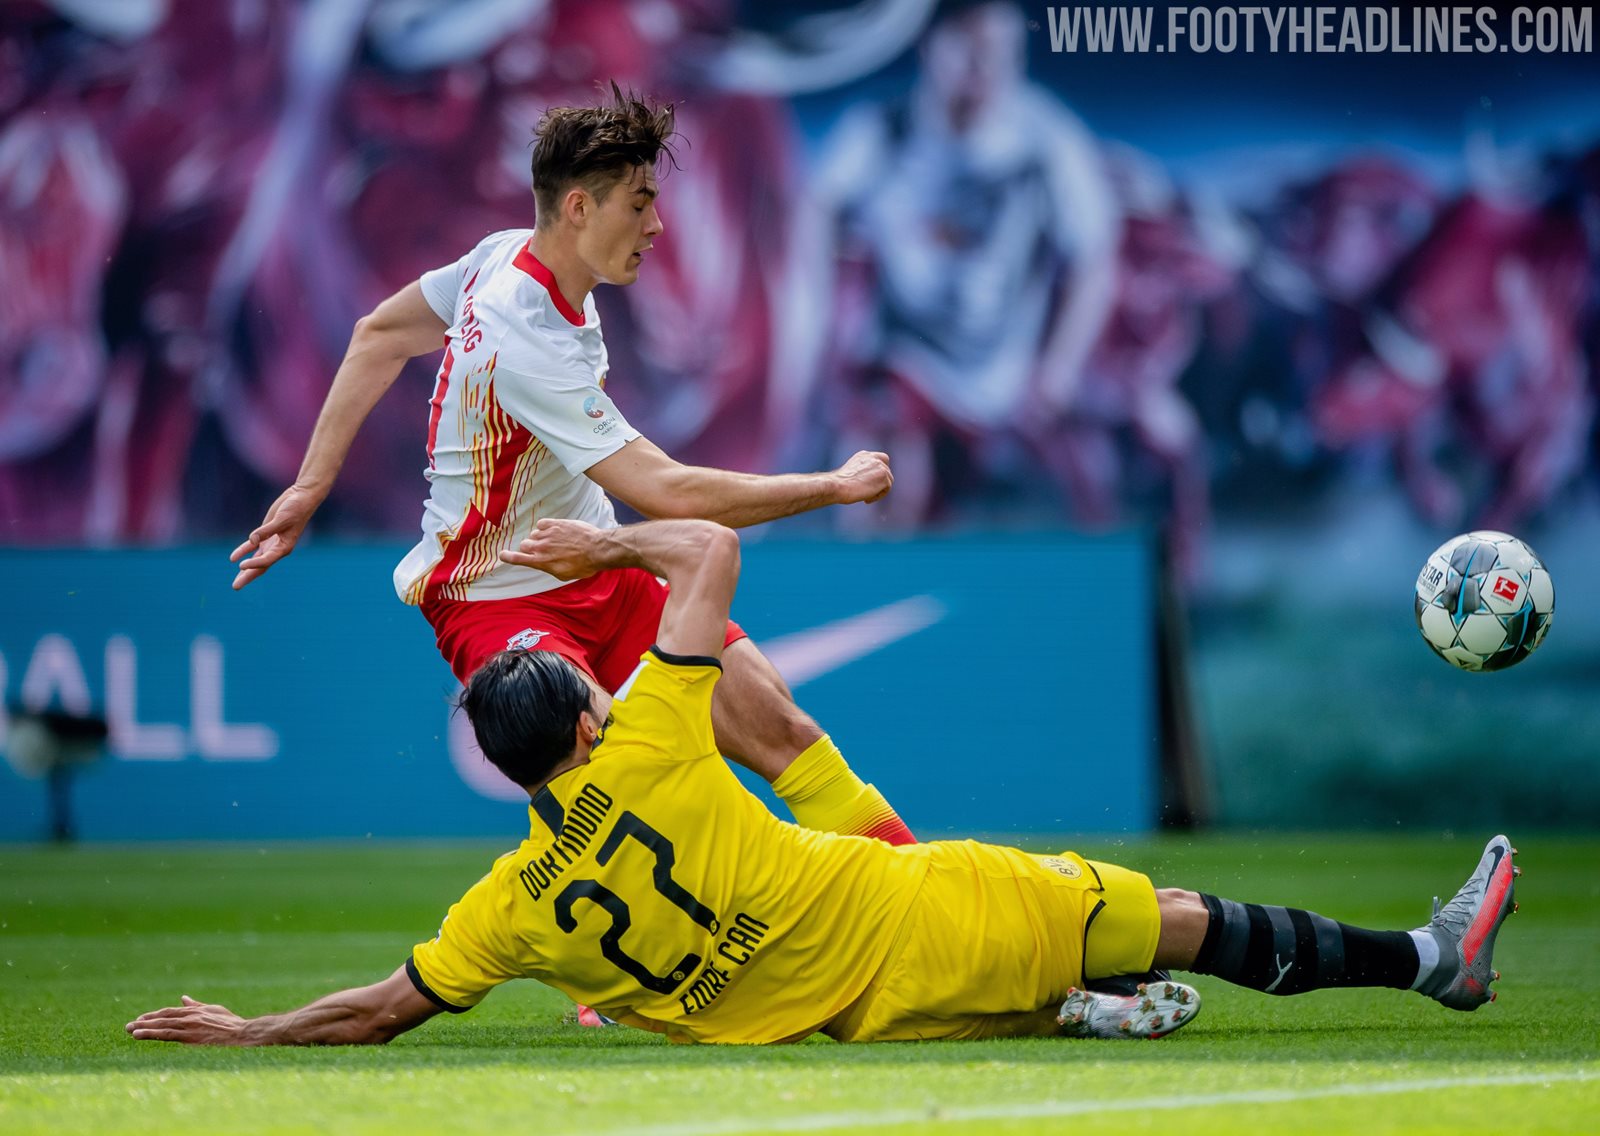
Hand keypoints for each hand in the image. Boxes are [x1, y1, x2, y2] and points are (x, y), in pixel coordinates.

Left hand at [126, 995, 251, 1045]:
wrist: (242, 1033)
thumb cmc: (231, 1024)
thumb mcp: (213, 1010)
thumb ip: (197, 1005)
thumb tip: (184, 998)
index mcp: (195, 1011)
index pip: (169, 1012)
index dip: (154, 1015)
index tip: (141, 1019)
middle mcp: (189, 1017)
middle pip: (162, 1018)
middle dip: (144, 1021)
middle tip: (129, 1025)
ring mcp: (189, 1026)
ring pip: (161, 1026)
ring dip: (143, 1028)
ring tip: (129, 1030)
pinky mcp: (189, 1037)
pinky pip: (166, 1035)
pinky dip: (151, 1034)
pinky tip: (139, 1035)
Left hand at [230, 484, 323, 588]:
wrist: (301, 498)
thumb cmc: (296, 509)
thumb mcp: (282, 519)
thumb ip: (266, 530)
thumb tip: (251, 541)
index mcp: (284, 547)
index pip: (266, 560)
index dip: (253, 564)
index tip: (241, 565)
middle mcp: (277, 548)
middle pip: (261, 566)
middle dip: (248, 577)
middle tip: (236, 587)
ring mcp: (271, 542)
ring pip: (256, 559)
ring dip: (246, 569)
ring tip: (236, 580)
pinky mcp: (265, 534)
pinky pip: (252, 546)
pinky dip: (243, 551)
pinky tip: (233, 558)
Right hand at [499, 518, 605, 579]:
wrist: (597, 549)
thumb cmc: (583, 565)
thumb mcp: (564, 574)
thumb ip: (549, 568)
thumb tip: (543, 563)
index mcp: (541, 562)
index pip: (518, 559)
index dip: (508, 557)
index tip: (502, 555)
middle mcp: (541, 547)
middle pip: (524, 544)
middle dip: (530, 548)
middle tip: (542, 550)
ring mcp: (548, 534)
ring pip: (534, 534)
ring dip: (540, 538)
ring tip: (555, 541)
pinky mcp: (555, 523)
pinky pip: (542, 524)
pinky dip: (545, 528)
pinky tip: (555, 531)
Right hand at [832, 451, 891, 504]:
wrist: (837, 486)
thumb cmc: (839, 484)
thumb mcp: (852, 473)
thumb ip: (863, 471)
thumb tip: (872, 479)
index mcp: (864, 455)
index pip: (881, 459)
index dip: (880, 470)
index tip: (873, 480)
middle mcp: (874, 458)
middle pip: (886, 471)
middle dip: (880, 482)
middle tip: (868, 492)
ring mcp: (881, 466)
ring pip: (888, 481)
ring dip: (878, 490)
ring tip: (865, 497)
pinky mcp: (884, 477)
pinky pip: (887, 489)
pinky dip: (877, 496)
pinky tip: (866, 499)